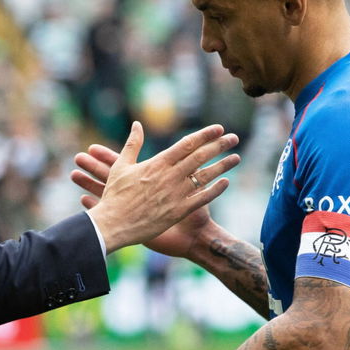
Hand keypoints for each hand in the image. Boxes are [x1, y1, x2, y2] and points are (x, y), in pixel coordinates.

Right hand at [82, 122, 239, 254]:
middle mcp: (170, 176)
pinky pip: (201, 199)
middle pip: (200, 157)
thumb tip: (137, 125)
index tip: (218, 128)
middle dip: (219, 145)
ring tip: (236, 157)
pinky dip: (215, 190)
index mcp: (157, 163)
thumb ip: (132, 144)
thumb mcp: (121, 166)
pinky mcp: (178, 212)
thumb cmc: (115, 196)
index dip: (204, 135)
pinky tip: (226, 183)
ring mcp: (176, 194)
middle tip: (234, 137)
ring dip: (222, 166)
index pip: (187, 144)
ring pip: (204, 177)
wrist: (113, 224)